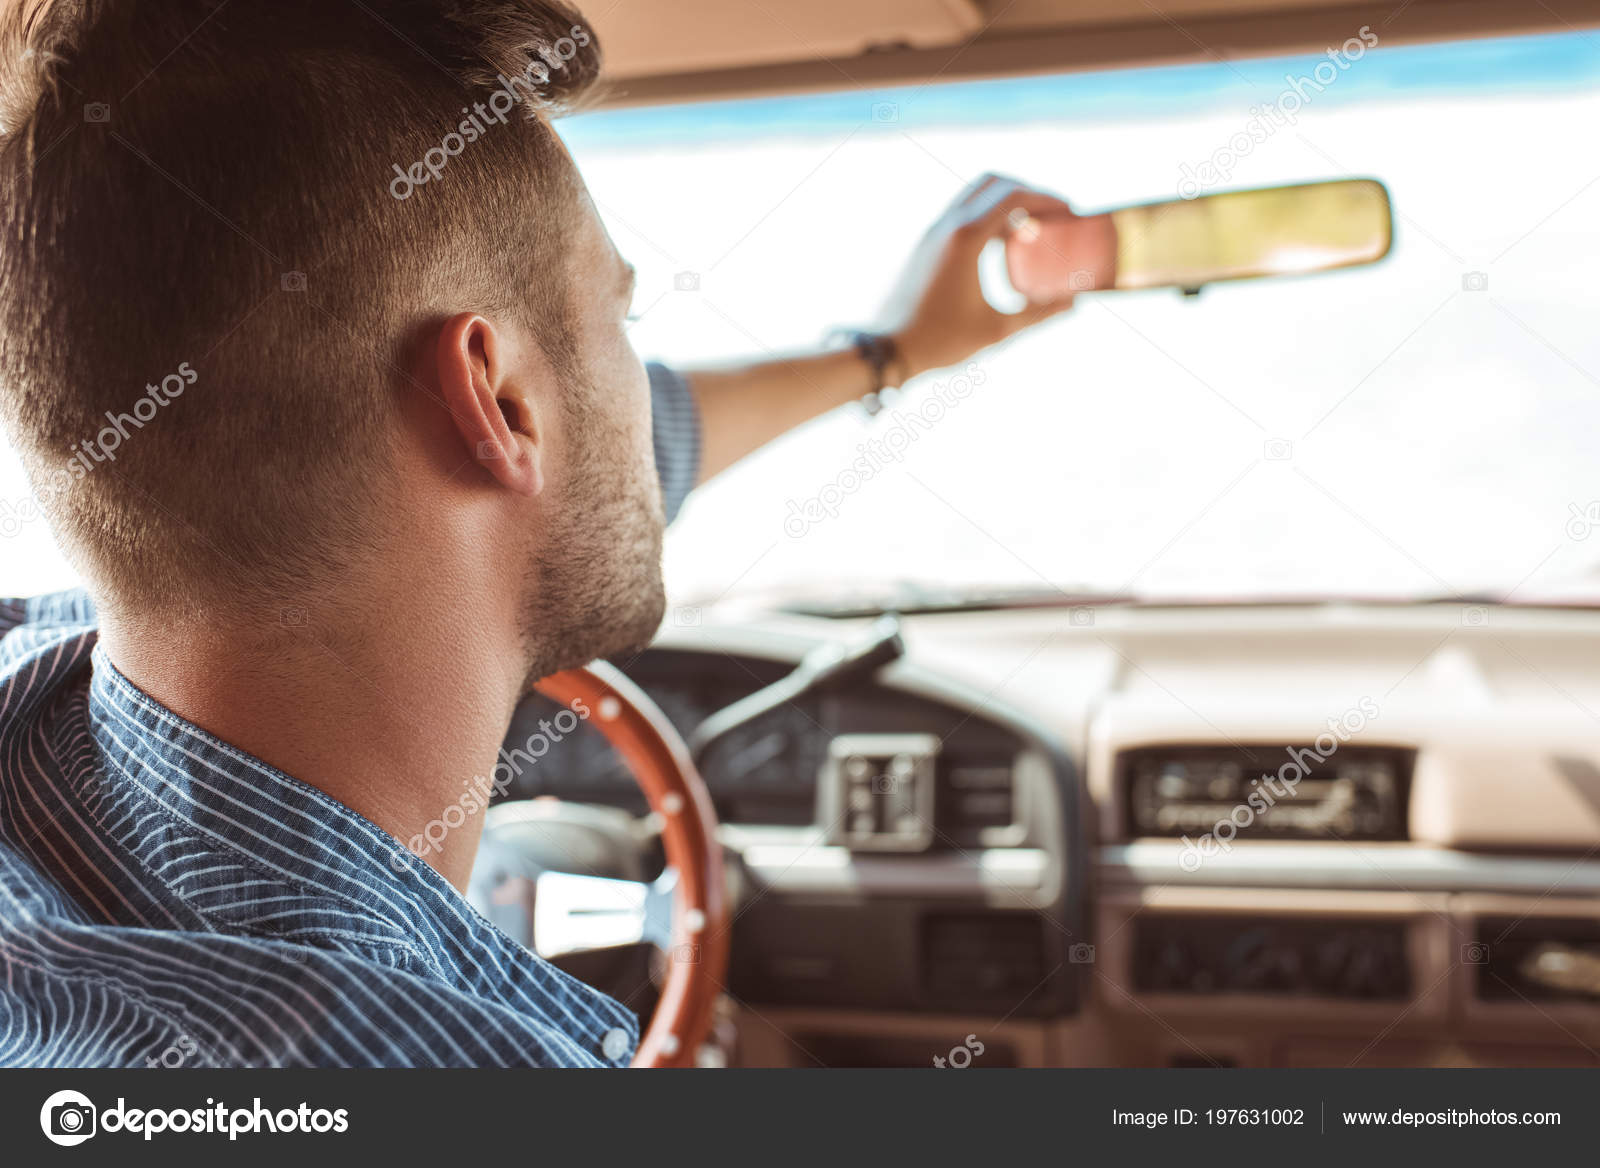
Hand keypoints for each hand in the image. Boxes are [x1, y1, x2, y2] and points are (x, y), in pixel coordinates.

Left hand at [878, 173, 1083, 379]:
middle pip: (995, 183)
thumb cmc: (940, 341)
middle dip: (1028, 192)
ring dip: (1006, 204)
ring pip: (975, 195)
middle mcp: (947, 226)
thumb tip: (1072, 303)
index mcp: (966, 238)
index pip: (1013, 195)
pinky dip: (987, 218)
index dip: (1047, 198)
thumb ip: (1038, 313)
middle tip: (1052, 216)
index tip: (1069, 213)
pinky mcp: (926, 243)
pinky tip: (1003, 249)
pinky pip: (962, 214)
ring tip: (1031, 233)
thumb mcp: (997, 330)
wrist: (889, 348)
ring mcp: (933, 232)